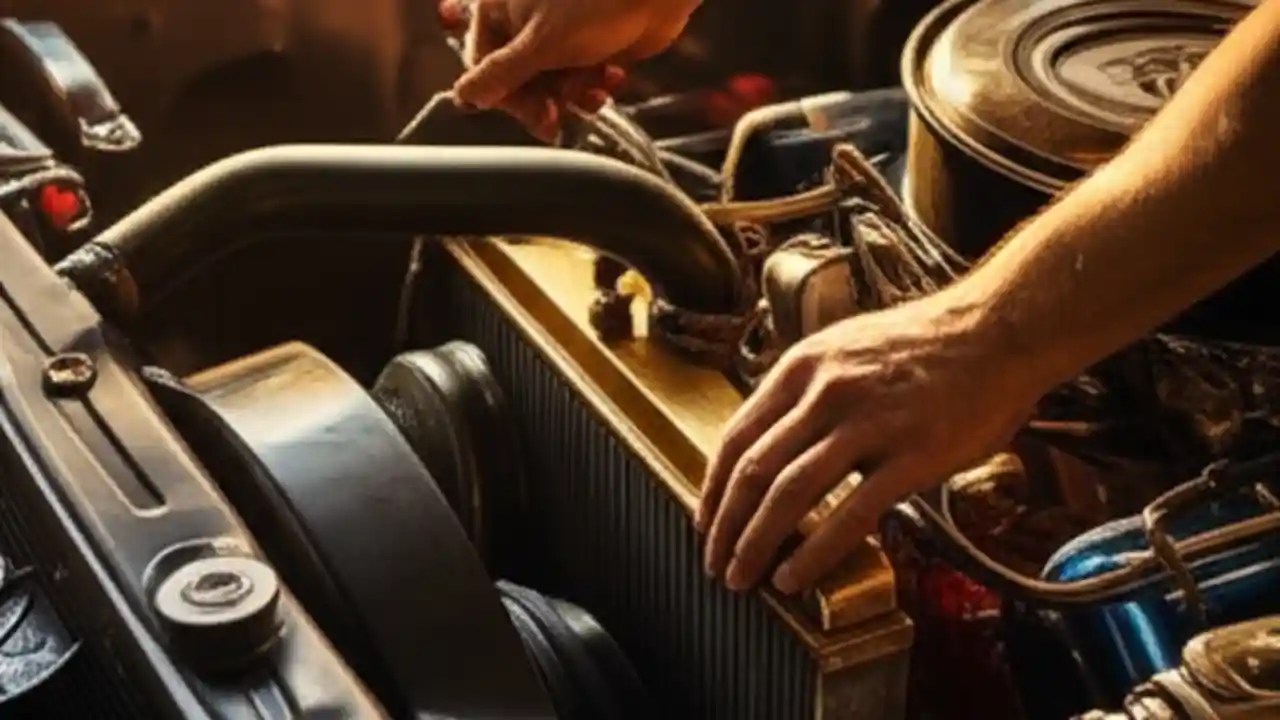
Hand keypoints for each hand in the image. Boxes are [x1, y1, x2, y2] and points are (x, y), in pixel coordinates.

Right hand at [442, 0, 698, 137]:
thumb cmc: (595, 3)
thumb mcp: (540, 43)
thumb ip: (501, 73)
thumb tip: (463, 96)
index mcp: (498, 9)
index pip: (484, 68)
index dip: (507, 97)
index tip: (534, 115)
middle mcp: (524, 20)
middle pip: (518, 80)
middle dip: (542, 101)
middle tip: (557, 119)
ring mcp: (558, 33)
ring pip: (550, 84)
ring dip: (571, 97)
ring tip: (593, 94)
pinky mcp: (588, 44)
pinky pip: (579, 78)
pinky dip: (594, 85)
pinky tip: (612, 79)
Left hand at [696, 296, 1042, 594]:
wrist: (998, 330)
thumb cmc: (926, 343)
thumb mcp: (845, 349)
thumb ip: (806, 393)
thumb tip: (773, 443)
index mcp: (802, 367)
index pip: (736, 436)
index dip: (712, 489)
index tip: (705, 522)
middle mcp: (825, 393)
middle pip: (753, 470)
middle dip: (724, 526)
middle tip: (713, 560)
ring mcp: (868, 424)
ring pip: (788, 494)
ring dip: (756, 543)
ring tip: (742, 575)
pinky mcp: (910, 456)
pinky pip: (849, 514)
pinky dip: (814, 553)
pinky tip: (795, 576)